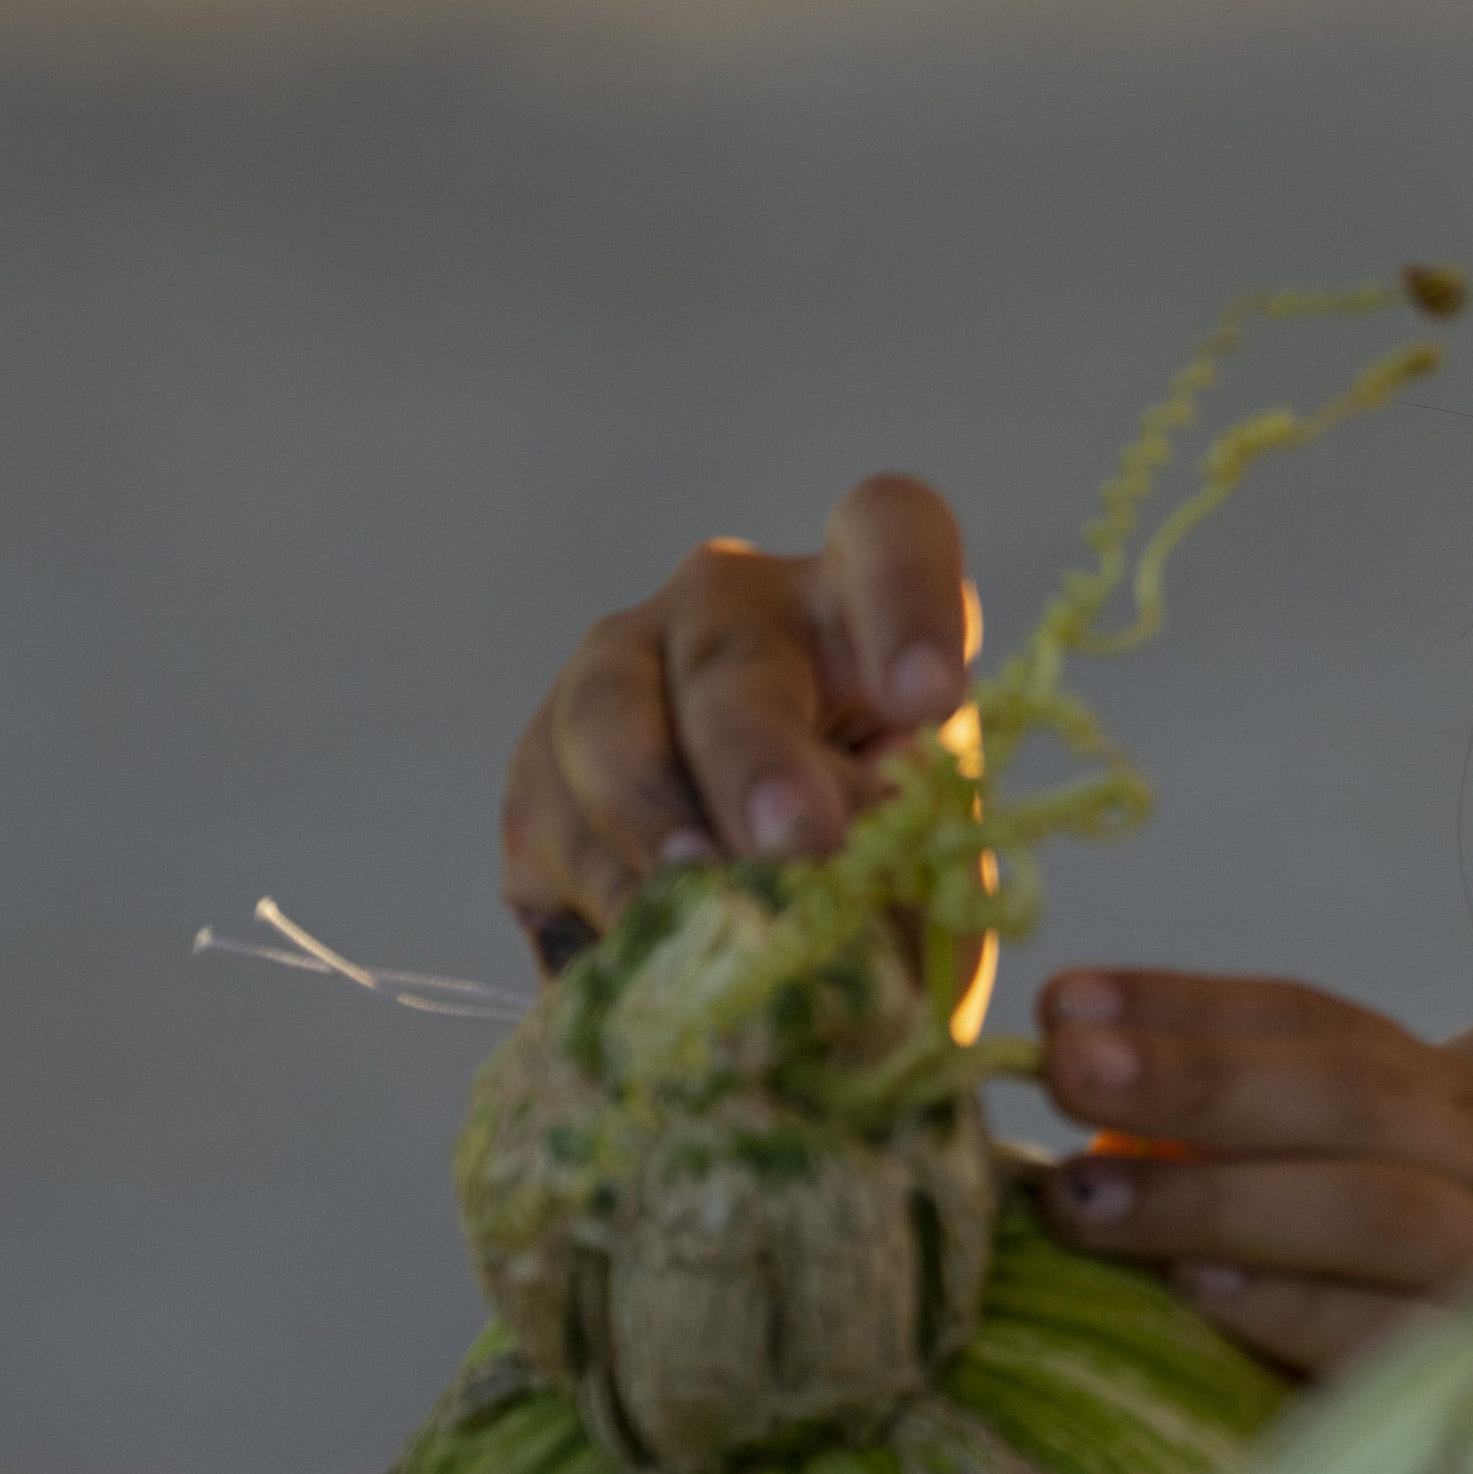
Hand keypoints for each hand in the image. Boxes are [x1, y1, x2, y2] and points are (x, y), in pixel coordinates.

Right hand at [501, 475, 974, 962]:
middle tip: (798, 839)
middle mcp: (732, 606)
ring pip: (607, 716)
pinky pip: (544, 809)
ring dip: (653, 820)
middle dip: (756, 753)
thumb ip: (897, 846)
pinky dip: (594, 885)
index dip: (909, 601)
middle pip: (730, 651)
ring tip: (701, 902)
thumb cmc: (881, 869)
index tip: (930, 701)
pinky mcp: (542, 760)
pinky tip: (643, 938)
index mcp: (858, 601)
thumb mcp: (922, 852)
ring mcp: (621, 668)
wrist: (775, 944)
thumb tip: (830, 862)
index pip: (890, 529)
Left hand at [1033, 969, 1472, 1376]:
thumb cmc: (1419, 1321)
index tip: (1066, 1004)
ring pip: (1378, 1206)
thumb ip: (1256, 1161)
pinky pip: (1398, 1334)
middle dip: (1196, 1078)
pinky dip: (1295, 1307)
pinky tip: (1200, 1291)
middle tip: (1061, 1071)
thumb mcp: (1355, 1207)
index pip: (1323, 1025)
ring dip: (1218, 1194)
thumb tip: (1081, 1133)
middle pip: (1353, 1096)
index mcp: (1458, 1106)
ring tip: (1085, 1196)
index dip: (1191, 1005)